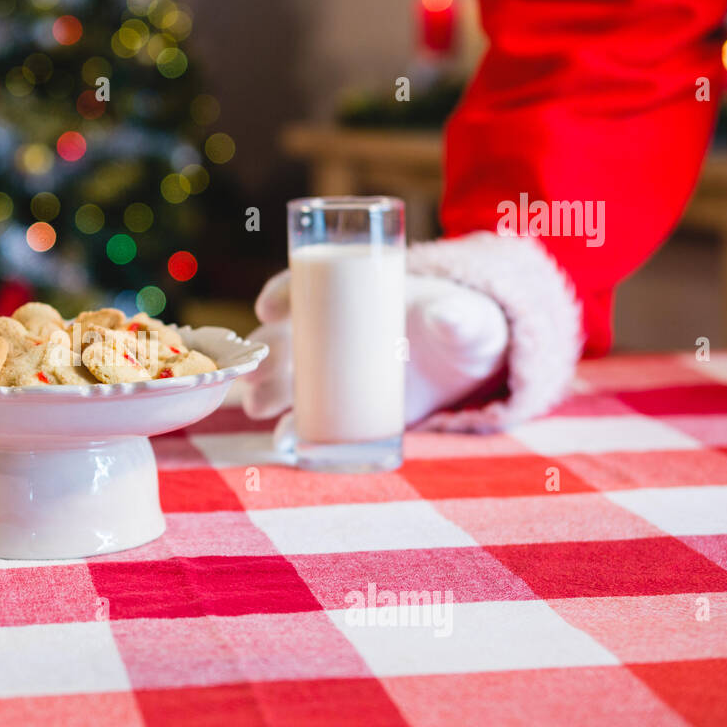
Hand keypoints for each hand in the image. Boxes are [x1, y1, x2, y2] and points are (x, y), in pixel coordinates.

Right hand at [242, 269, 508, 425]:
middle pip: (287, 336)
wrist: (471, 368)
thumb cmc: (467, 329)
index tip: (269, 309)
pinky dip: (291, 430)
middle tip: (256, 369)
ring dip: (265, 391)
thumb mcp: (469, 320)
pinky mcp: (342, 409)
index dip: (282, 293)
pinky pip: (306, 419)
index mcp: (355, 295)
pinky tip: (287, 441)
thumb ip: (461, 318)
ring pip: (286, 379)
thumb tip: (446, 317)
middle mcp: (333, 333)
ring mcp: (334, 373)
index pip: (307, 285)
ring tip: (259, 408)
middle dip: (265, 352)